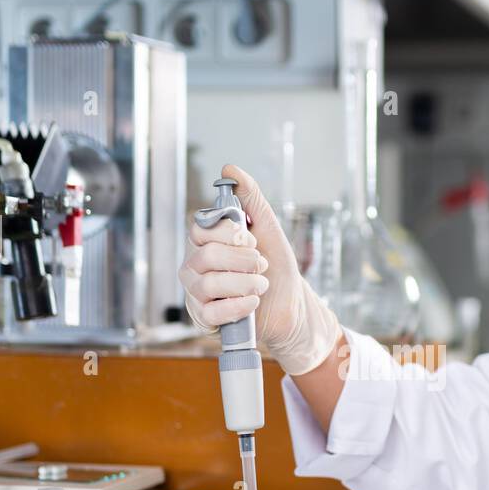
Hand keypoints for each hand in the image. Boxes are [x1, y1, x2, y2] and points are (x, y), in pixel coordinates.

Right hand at [181, 164, 340, 375]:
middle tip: (262, 265)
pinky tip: (253, 302)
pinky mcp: (205, 320)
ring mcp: (198, 294)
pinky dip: (238, 306)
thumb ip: (250, 198)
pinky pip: (212, 312)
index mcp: (207, 243)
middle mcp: (196, 266)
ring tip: (262, 285)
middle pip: (206, 256)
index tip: (252, 239)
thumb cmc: (277, 268)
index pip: (201, 229)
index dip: (229, 233)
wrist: (292, 306)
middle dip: (243, 260)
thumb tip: (230, 170)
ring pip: (209, 284)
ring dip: (245, 283)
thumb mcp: (268, 228)